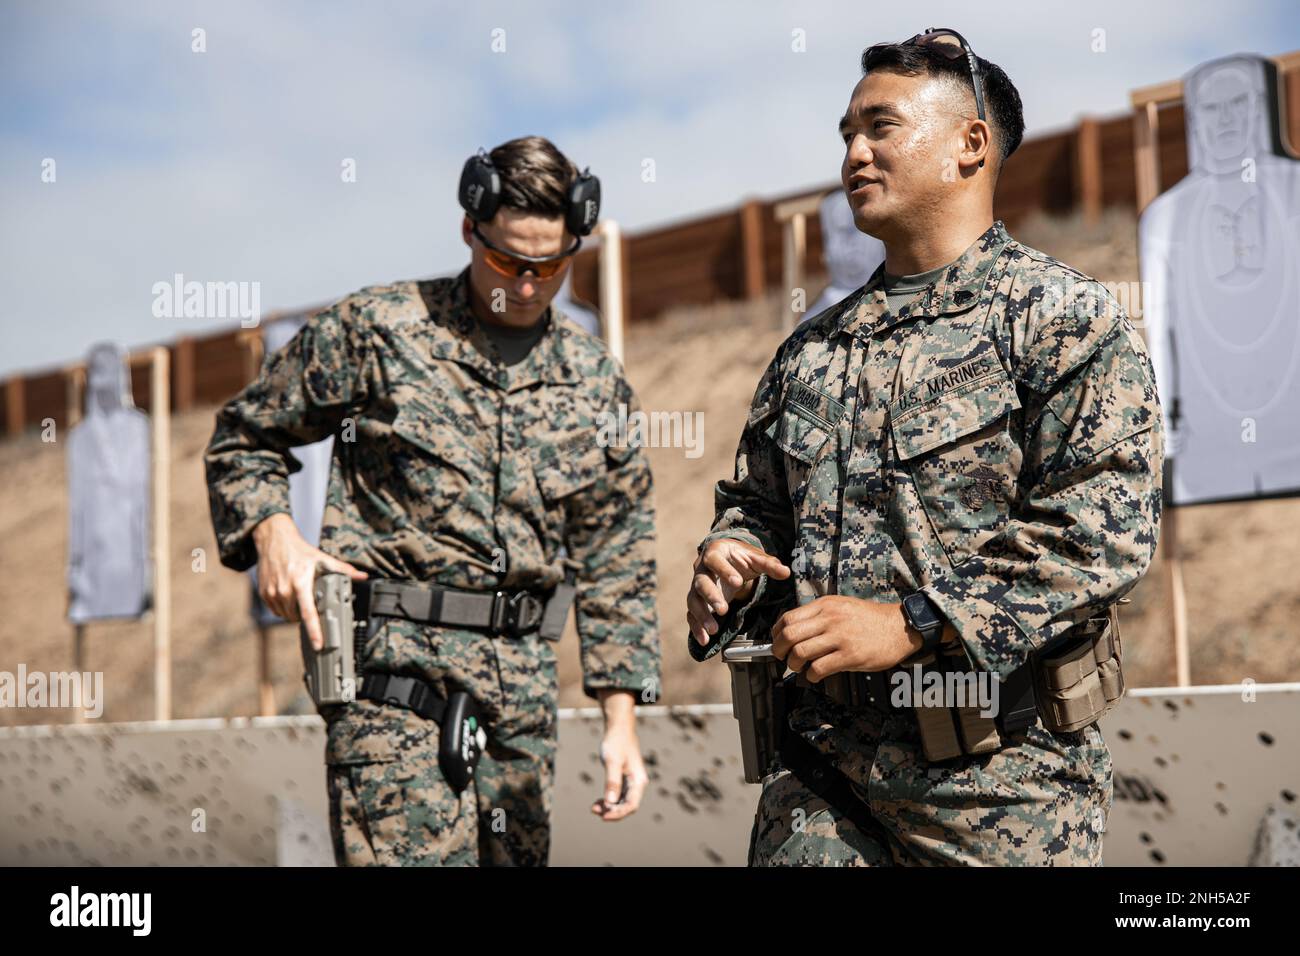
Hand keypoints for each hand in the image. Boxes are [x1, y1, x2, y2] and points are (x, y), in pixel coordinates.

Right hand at [252, 513, 367, 649]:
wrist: (275, 541)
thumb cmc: (300, 551)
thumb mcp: (322, 558)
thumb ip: (343, 570)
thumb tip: (362, 576)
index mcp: (300, 583)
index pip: (308, 613)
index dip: (314, 631)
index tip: (319, 644)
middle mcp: (284, 590)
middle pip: (297, 617)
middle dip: (306, 616)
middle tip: (311, 602)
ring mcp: (271, 592)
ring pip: (286, 615)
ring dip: (294, 612)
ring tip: (300, 596)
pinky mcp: (263, 593)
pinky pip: (276, 610)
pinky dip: (284, 608)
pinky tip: (289, 595)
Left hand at [591, 690, 646, 821]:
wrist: (618, 728)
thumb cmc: (617, 742)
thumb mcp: (613, 761)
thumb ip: (612, 782)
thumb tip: (610, 802)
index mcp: (638, 781)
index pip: (631, 805)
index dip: (618, 813)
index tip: (603, 816)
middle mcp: (637, 784)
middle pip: (627, 806)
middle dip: (612, 811)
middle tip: (594, 810)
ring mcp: (630, 782)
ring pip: (621, 802)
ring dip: (609, 807)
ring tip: (594, 808)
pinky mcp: (623, 779)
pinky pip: (617, 795)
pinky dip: (608, 800)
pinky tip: (598, 802)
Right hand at [687, 538, 790, 645]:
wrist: (728, 559)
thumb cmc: (741, 558)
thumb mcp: (755, 558)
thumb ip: (769, 564)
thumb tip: (786, 572)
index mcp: (714, 552)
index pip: (715, 561)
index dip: (724, 571)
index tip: (737, 583)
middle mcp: (701, 569)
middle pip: (701, 582)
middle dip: (711, 596)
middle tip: (723, 609)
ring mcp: (696, 587)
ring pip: (693, 601)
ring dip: (702, 616)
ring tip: (714, 630)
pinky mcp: (697, 601)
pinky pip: (691, 615)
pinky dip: (697, 628)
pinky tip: (705, 640)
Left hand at [771, 596, 919, 679]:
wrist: (899, 627)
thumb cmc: (870, 619)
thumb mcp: (842, 607)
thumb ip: (820, 616)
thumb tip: (795, 631)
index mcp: (825, 605)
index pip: (788, 618)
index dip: (776, 633)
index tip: (776, 642)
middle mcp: (830, 619)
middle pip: (789, 635)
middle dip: (779, 650)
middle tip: (782, 658)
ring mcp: (840, 637)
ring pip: (800, 651)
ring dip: (794, 664)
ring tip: (799, 668)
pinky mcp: (850, 655)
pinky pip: (819, 667)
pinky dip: (811, 675)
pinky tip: (815, 676)